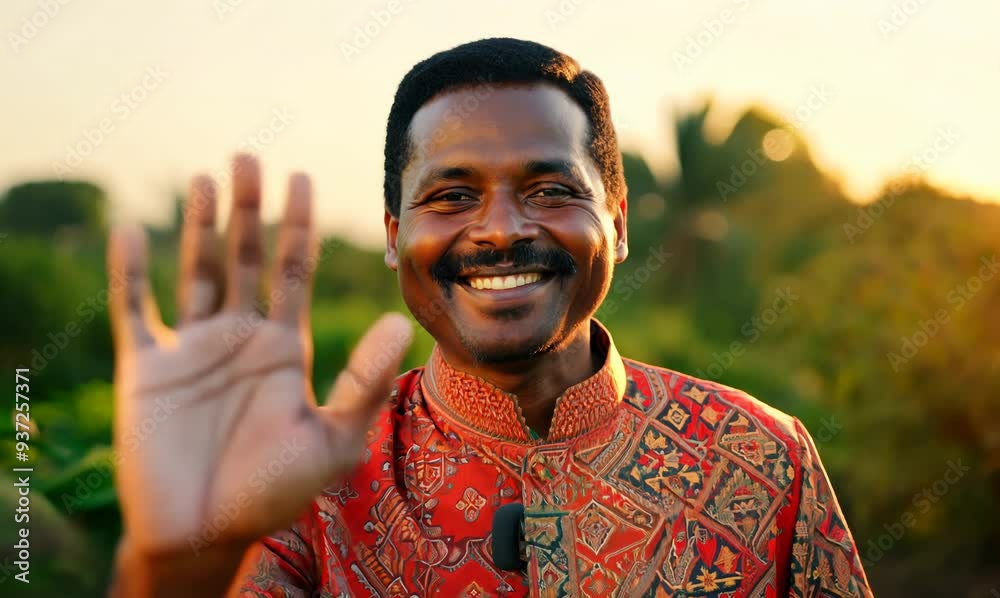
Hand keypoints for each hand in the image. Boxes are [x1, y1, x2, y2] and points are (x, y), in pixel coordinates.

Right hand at [108, 155, 411, 557]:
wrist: (206, 534)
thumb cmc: (273, 492)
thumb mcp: (332, 438)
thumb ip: (365, 381)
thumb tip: (403, 320)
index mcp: (285, 347)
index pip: (294, 272)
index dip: (298, 226)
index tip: (303, 177)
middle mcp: (241, 338)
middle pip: (246, 258)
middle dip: (250, 209)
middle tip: (250, 156)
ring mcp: (193, 349)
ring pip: (197, 270)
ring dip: (199, 224)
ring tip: (208, 175)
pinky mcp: (147, 368)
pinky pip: (133, 310)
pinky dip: (128, 273)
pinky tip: (129, 232)